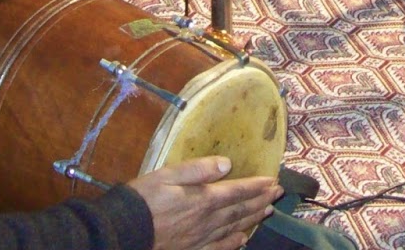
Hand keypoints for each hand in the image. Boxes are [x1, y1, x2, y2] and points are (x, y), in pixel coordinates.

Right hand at [127, 156, 282, 249]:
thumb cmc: (145, 197)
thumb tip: (227, 163)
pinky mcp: (192, 249)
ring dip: (253, 219)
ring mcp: (201, 237)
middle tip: (278, 194)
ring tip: (268, 211)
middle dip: (260, 200)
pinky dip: (233, 244)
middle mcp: (207, 220)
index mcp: (203, 198)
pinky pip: (218, 247)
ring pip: (233, 228)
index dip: (256, 186)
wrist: (126, 230)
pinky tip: (242, 241)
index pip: (237, 191)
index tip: (273, 180)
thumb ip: (199, 169)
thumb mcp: (169, 174)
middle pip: (240, 210)